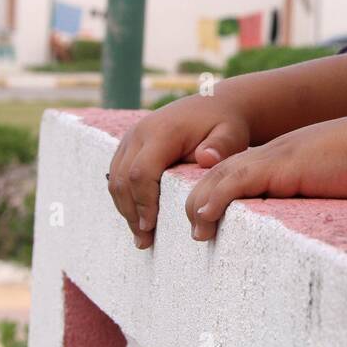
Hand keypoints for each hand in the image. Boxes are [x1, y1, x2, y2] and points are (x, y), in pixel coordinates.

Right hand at [108, 95, 251, 248]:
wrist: (214, 105)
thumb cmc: (224, 125)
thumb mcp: (231, 135)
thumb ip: (221, 147)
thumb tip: (206, 159)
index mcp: (162, 131)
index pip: (141, 172)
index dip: (143, 203)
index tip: (151, 227)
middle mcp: (140, 132)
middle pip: (122, 179)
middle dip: (131, 212)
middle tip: (144, 241)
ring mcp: (131, 137)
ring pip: (114, 178)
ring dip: (125, 208)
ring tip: (140, 236)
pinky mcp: (129, 144)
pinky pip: (116, 173)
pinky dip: (123, 197)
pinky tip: (137, 218)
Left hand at [185, 112, 346, 240]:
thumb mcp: (330, 181)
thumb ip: (314, 194)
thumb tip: (319, 222)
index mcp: (280, 157)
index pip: (237, 172)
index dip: (218, 192)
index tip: (208, 217)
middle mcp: (270, 154)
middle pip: (219, 173)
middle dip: (200, 199)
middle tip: (195, 229)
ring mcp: (272, 158)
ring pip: (220, 178)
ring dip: (200, 204)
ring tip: (195, 231)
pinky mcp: (279, 166)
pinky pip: (237, 182)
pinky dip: (216, 199)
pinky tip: (204, 217)